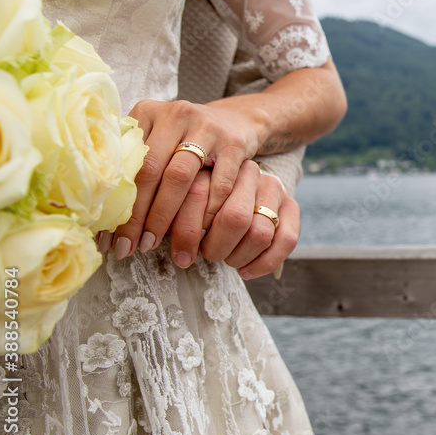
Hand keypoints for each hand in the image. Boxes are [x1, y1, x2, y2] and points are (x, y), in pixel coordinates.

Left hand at [110, 99, 261, 259]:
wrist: (236, 121)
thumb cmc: (187, 139)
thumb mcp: (158, 138)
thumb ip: (134, 158)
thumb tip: (102, 209)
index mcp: (149, 112)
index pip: (126, 159)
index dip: (115, 199)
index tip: (107, 234)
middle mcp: (176, 115)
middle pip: (150, 170)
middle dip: (136, 215)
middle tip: (128, 246)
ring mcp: (207, 127)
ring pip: (180, 177)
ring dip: (164, 216)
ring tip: (153, 242)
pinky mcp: (234, 144)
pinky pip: (218, 184)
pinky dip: (205, 211)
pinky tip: (196, 231)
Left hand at [167, 160, 299, 277]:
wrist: (237, 181)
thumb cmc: (199, 196)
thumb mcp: (181, 192)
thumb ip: (169, 204)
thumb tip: (143, 236)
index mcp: (216, 163)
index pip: (201, 198)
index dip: (187, 232)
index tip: (177, 254)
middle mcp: (250, 172)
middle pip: (234, 219)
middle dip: (215, 248)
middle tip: (203, 257)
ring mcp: (274, 187)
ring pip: (260, 233)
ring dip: (237, 256)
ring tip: (224, 260)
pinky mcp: (292, 205)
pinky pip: (287, 240)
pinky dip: (264, 263)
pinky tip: (244, 271)